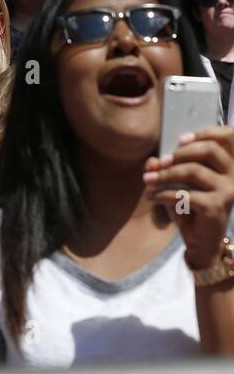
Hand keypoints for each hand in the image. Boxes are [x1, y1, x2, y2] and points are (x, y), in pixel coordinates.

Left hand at [145, 126, 233, 269]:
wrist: (200, 241)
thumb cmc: (190, 207)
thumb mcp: (176, 183)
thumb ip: (164, 168)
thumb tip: (152, 162)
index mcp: (228, 166)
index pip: (228, 137)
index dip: (206, 132)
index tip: (180, 140)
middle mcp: (233, 176)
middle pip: (210, 150)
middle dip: (179, 154)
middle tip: (159, 164)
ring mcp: (228, 192)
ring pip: (194, 171)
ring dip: (165, 174)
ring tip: (147, 181)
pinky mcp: (216, 207)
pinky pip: (186, 194)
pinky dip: (164, 194)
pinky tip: (152, 198)